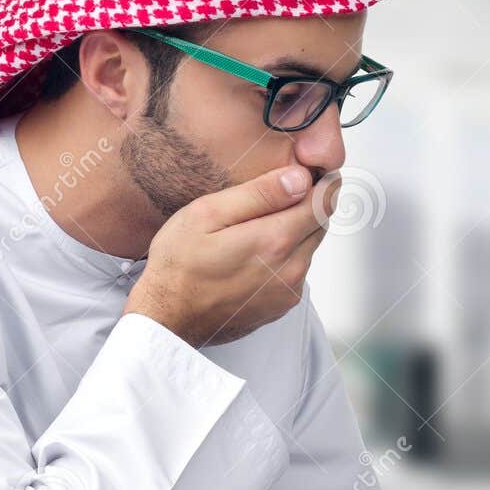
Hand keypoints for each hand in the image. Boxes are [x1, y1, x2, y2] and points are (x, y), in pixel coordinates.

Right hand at [124, 165, 339, 346]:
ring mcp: (288, 291)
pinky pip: (297, 270)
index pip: (323, 203)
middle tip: (283, 191)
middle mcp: (290, 269)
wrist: (167, 318)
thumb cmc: (178, 267)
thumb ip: (258, 194)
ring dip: (296, 230)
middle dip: (309, 204)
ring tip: (260, 224)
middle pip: (320, 225)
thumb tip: (299, 179)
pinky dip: (286, 255)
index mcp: (275, 240)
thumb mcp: (207, 215)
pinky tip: (255, 253)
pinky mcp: (282, 305)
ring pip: (309, 247)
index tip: (313, 171)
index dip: (323, 182)